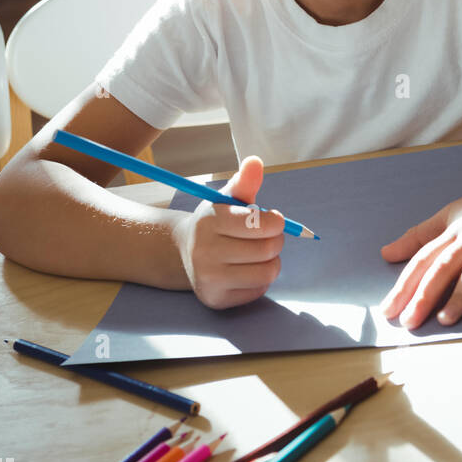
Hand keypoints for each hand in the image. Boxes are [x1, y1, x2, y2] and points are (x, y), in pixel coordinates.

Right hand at [172, 155, 286, 309]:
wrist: (186, 252)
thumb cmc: (216, 221)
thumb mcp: (228, 198)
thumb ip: (245, 181)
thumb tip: (255, 162)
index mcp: (210, 221)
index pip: (257, 224)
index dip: (275, 222)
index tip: (274, 220)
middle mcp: (205, 251)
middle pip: (266, 249)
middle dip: (276, 241)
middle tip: (268, 236)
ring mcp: (209, 278)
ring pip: (266, 272)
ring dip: (272, 261)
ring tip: (259, 252)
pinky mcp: (216, 299)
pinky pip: (258, 291)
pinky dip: (260, 280)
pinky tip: (247, 269)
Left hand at [378, 155, 461, 329]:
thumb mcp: (448, 216)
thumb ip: (418, 236)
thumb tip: (385, 253)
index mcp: (453, 231)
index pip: (424, 260)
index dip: (405, 284)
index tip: (388, 310)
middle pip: (445, 266)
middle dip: (426, 294)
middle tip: (409, 322)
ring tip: (446, 319)